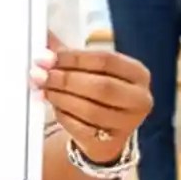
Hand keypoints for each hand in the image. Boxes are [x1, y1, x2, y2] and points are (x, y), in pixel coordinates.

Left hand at [31, 32, 152, 164]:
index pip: (106, 60)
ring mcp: (128, 124)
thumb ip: (67, 54)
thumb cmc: (98, 94)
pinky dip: (63, 115)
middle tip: (41, 74)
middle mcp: (140, 99)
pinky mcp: (111, 144)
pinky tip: (52, 106)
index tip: (50, 56)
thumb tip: (42, 36)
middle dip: (66, 79)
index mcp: (138, 73)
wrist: (106, 134)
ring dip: (61, 98)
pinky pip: (82, 129)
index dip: (75, 58)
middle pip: (101, 86)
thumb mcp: (89, 70)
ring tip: (43, 89)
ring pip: (90, 110)